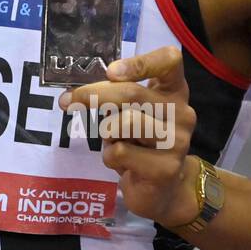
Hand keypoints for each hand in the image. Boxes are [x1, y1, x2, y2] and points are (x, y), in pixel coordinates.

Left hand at [59, 45, 201, 227]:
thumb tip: (75, 90)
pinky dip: (109, 156)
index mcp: (174, 90)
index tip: (110, 71)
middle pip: (133, 93)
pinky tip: (121, 162)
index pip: (169, 60)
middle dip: (94, 95)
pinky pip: (120, 152)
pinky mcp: (166, 168)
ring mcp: (177, 141)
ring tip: (113, 139)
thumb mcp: (131, 112)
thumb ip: (116, 94)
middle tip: (68, 100)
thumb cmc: (141, 142)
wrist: (162, 188)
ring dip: (106, 130)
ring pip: (125, 122)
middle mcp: (182, 112)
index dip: (140, 62)